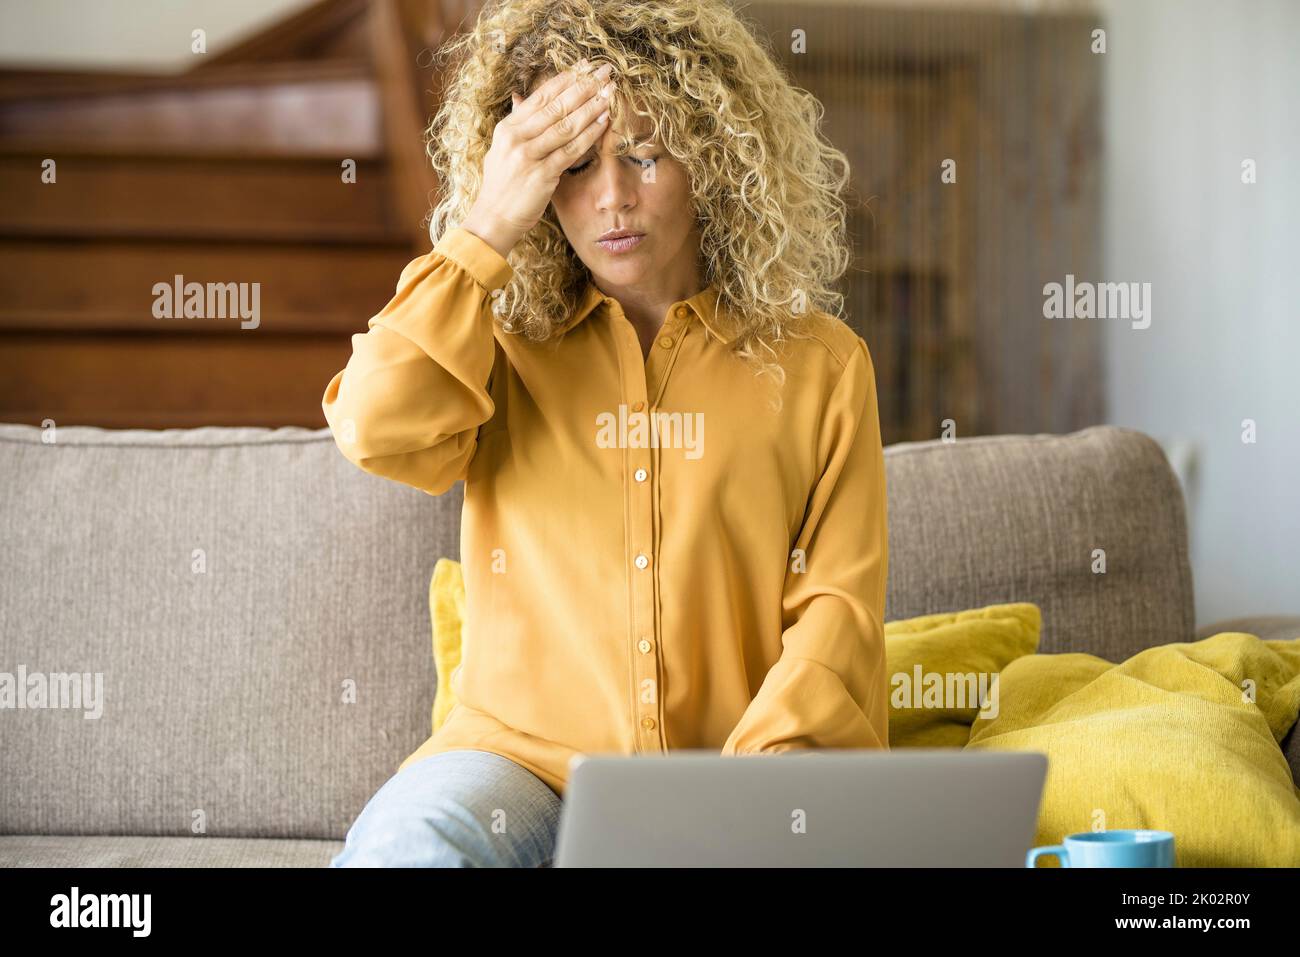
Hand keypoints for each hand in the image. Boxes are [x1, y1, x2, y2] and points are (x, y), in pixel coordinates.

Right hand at [462, 60, 614, 258]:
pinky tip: (604, 122)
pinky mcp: (542, 175)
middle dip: (584, 86)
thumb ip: (516, 124)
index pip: (540, 96)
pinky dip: (589, 135)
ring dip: (591, 107)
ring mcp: (528, 156)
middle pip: (556, 106)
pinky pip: (571, 151)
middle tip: (605, 72)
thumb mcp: (502, 149)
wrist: (494, 218)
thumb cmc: (502, 185)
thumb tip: (519, 96)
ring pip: (566, 125)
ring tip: (610, 93)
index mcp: (508, 128)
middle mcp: (516, 138)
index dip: (565, 79)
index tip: (585, 67)